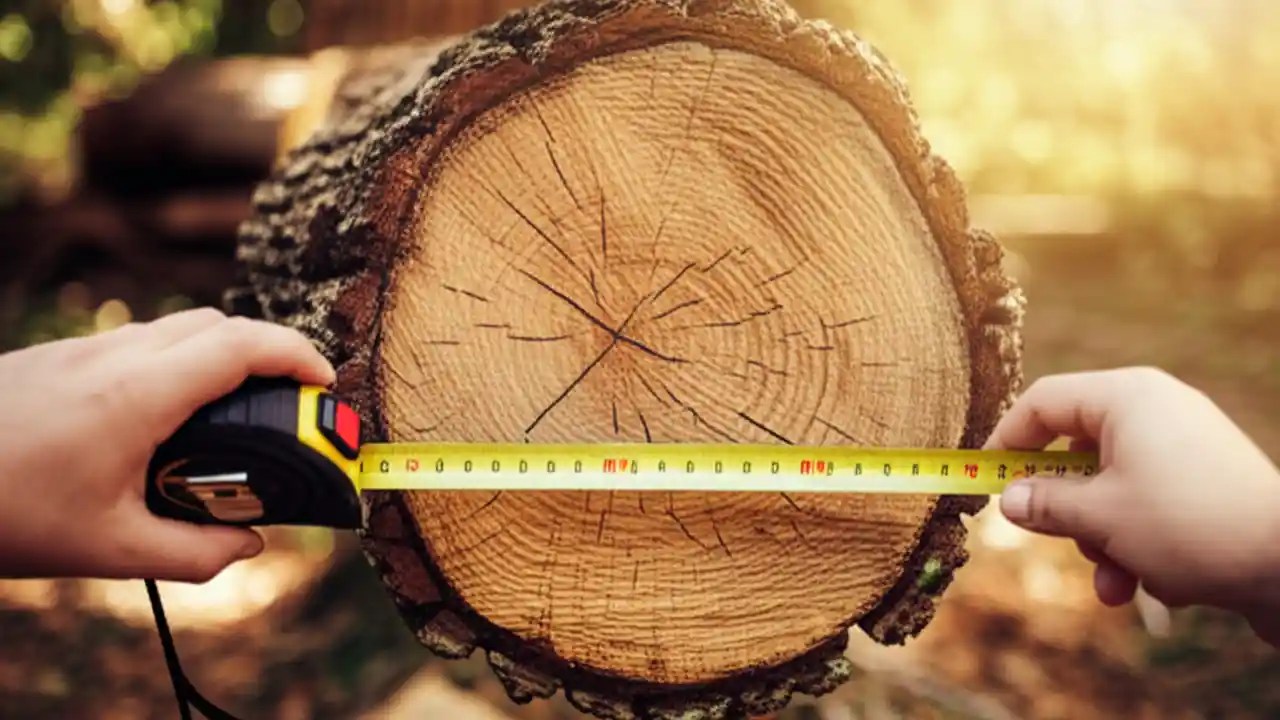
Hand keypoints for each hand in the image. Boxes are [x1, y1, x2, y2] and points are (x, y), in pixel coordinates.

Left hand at [0, 308, 333, 583]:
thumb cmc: (1, 512)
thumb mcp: (108, 549)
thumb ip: (194, 552)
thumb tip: (247, 545)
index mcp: (141, 394)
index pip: (245, 343)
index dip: (299, 355)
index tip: (326, 386)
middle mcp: (117, 355)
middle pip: (219, 324)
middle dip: (268, 354)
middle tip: (286, 406)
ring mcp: (84, 348)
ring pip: (178, 328)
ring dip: (221, 356)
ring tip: (231, 417)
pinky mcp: (59, 357)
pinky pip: (140, 342)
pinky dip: (178, 364)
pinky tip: (163, 422)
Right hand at [986, 367, 1279, 642]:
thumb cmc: (1189, 525)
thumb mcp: (1099, 517)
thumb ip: (1043, 504)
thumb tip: (1008, 500)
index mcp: (1126, 396)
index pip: (1042, 402)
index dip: (1005, 440)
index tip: (983, 479)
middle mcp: (1155, 409)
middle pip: (1075, 450)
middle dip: (1065, 509)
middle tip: (1049, 538)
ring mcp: (1184, 445)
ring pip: (1110, 487)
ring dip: (1100, 539)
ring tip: (1114, 582)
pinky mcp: (1205, 482)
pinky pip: (1148, 503)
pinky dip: (1137, 542)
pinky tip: (1148, 584)